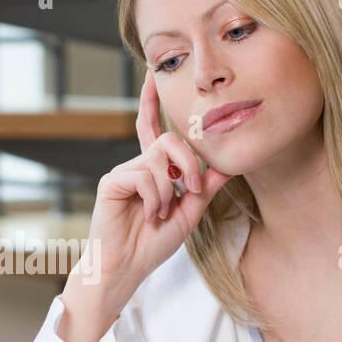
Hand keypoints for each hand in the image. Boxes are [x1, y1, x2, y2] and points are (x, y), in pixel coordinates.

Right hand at [85, 68, 231, 291]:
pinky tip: (148, 215)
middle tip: (191, 191)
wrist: (127, 267)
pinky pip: (144, 175)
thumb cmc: (153, 243)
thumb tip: (229, 164)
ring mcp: (123, 172)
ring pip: (160, 158)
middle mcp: (137, 165)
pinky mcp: (112, 181)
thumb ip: (205, 186)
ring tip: (162, 212)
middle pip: (169, 140)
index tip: (152, 74)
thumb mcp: (189, 212)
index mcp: (154, 170)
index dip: (152, 101)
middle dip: (188, 164)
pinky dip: (154, 198)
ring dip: (170, 189)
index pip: (153, 127)